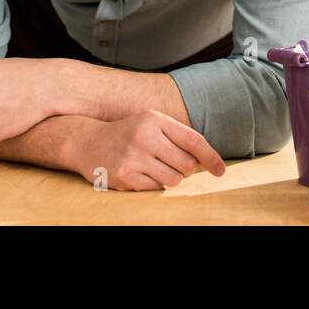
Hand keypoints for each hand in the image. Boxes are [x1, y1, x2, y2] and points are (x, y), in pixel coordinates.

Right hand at [73, 110, 225, 190]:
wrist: (87, 142)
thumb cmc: (128, 133)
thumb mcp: (150, 123)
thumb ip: (177, 136)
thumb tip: (207, 159)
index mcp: (154, 119)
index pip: (193, 140)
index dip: (211, 157)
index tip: (221, 170)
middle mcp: (145, 136)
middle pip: (187, 164)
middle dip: (186, 169)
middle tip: (173, 164)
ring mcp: (134, 157)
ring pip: (174, 179)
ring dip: (171, 178)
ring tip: (155, 168)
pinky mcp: (126, 177)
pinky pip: (156, 189)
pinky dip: (154, 185)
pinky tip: (141, 174)